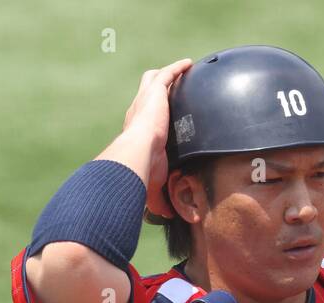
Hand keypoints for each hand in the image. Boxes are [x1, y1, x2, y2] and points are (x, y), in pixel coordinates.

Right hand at [121, 59, 192, 219]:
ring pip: (153, 80)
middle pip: (144, 95)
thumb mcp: (151, 187)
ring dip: (166, 75)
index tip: (160, 118)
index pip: (142, 120)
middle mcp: (137, 113)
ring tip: (181, 70)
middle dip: (157, 90)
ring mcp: (145, 101)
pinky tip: (188, 64)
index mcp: (135, 133)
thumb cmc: (139, 173)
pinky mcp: (155, 93)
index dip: (150, 116)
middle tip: (169, 89)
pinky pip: (167, 74)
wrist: (135, 156)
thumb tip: (167, 217)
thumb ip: (159, 200)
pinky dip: (177, 69)